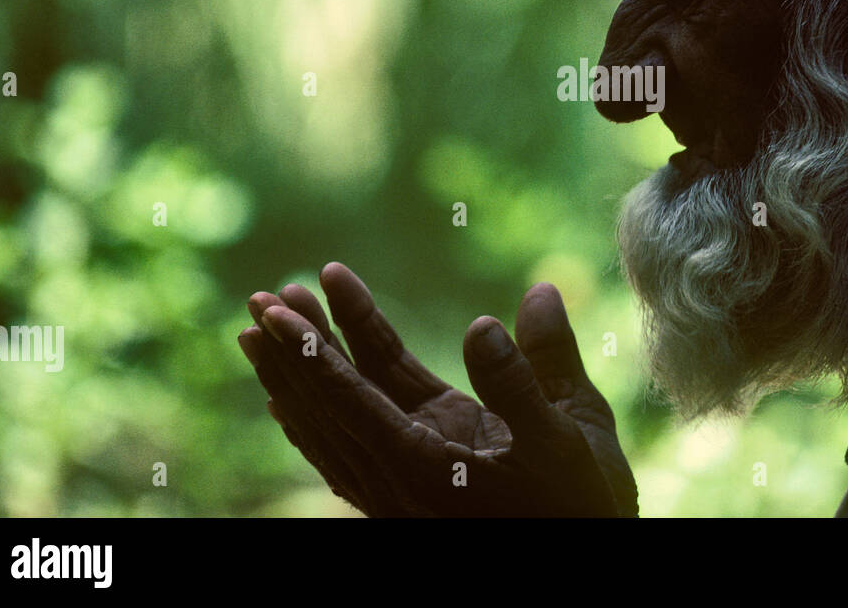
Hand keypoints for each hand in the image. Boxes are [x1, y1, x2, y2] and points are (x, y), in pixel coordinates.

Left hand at [237, 262, 636, 516]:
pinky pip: (357, 430)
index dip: (315, 356)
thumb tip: (534, 296)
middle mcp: (402, 480)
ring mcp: (406, 475)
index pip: (354, 405)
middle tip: (262, 299)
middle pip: (329, 409)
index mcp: (428, 472)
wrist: (585, 551)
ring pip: (338, 416)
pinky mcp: (420, 468)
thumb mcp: (573, 435)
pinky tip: (302, 373)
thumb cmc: (583, 504)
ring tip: (277, 311)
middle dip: (295, 351)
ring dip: (305, 364)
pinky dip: (324, 399)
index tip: (280, 315)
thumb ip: (538, 371)